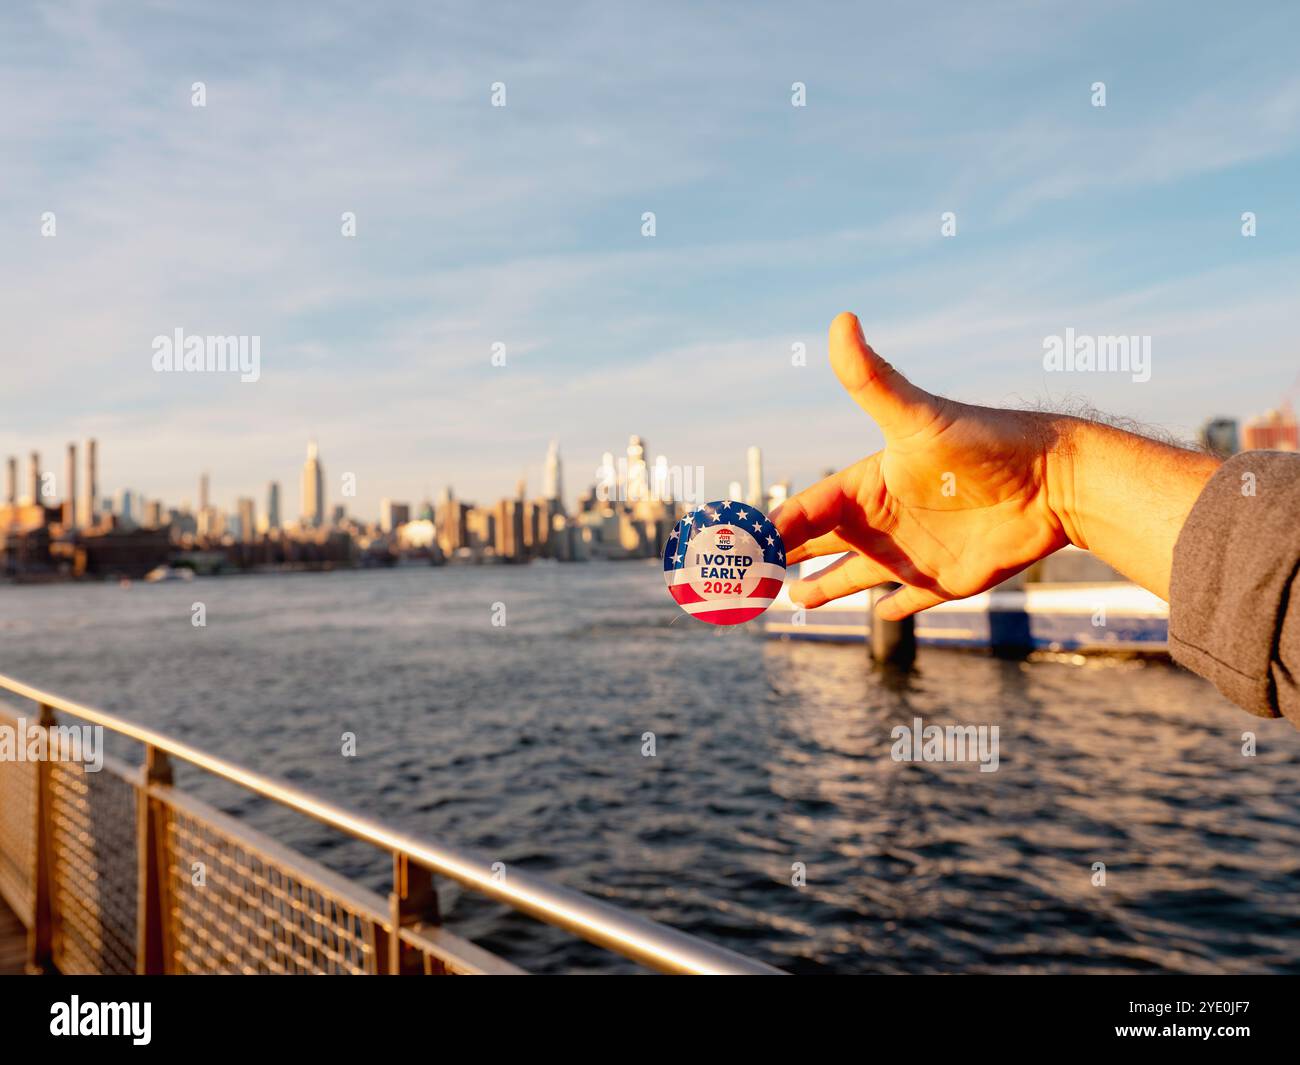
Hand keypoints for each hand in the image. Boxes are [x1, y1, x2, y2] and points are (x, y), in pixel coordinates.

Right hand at [775, 313, 1221, 618]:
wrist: (1056, 479)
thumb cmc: (984, 443)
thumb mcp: (917, 416)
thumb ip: (872, 379)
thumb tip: (842, 319)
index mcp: (867, 485)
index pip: (807, 510)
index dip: (773, 527)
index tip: (740, 546)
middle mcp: (885, 519)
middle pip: (822, 542)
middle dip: (784, 557)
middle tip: (746, 575)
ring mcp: (913, 552)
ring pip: (856, 575)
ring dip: (826, 586)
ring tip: (793, 599)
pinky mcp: (946, 580)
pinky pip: (911, 598)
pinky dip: (895, 607)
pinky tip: (880, 617)